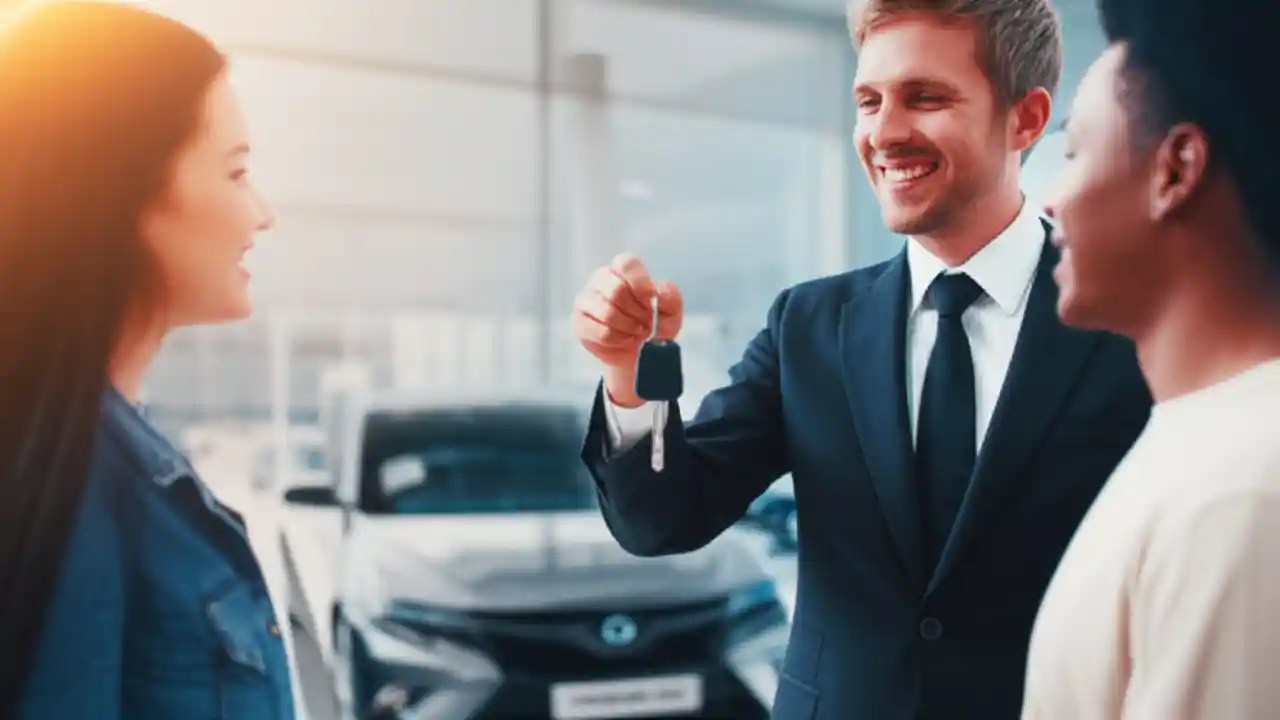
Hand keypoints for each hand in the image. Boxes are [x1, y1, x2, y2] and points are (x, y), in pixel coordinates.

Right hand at [570, 253, 682, 407]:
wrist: (639, 352)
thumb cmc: (654, 324)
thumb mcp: (671, 311)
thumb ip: (670, 297)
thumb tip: (659, 291)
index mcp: (623, 270)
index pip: (625, 263)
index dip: (639, 282)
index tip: (650, 300)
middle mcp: (601, 280)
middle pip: (615, 289)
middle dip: (636, 311)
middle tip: (646, 322)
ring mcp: (586, 300)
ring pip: (606, 311)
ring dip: (628, 326)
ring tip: (637, 332)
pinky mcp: (579, 322)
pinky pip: (600, 331)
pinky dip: (618, 339)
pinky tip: (625, 339)